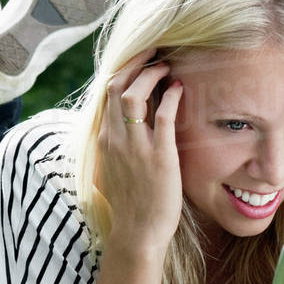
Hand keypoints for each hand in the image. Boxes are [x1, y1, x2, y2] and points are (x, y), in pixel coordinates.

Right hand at [97, 49, 184, 254]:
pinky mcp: (159, 156)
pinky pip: (164, 117)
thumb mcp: (111, 171)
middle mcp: (115, 139)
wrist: (138, 232)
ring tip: (166, 66)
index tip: (138, 62)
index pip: (106, 94)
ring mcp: (136, 147)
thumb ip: (112, 149)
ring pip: (133, 95)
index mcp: (104, 140)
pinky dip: (171, 97)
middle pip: (117, 87)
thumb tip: (115, 133)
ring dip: (150, 75)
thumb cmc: (130, 204)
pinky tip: (179, 88)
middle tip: (153, 51)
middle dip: (135, 63)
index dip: (122, 72)